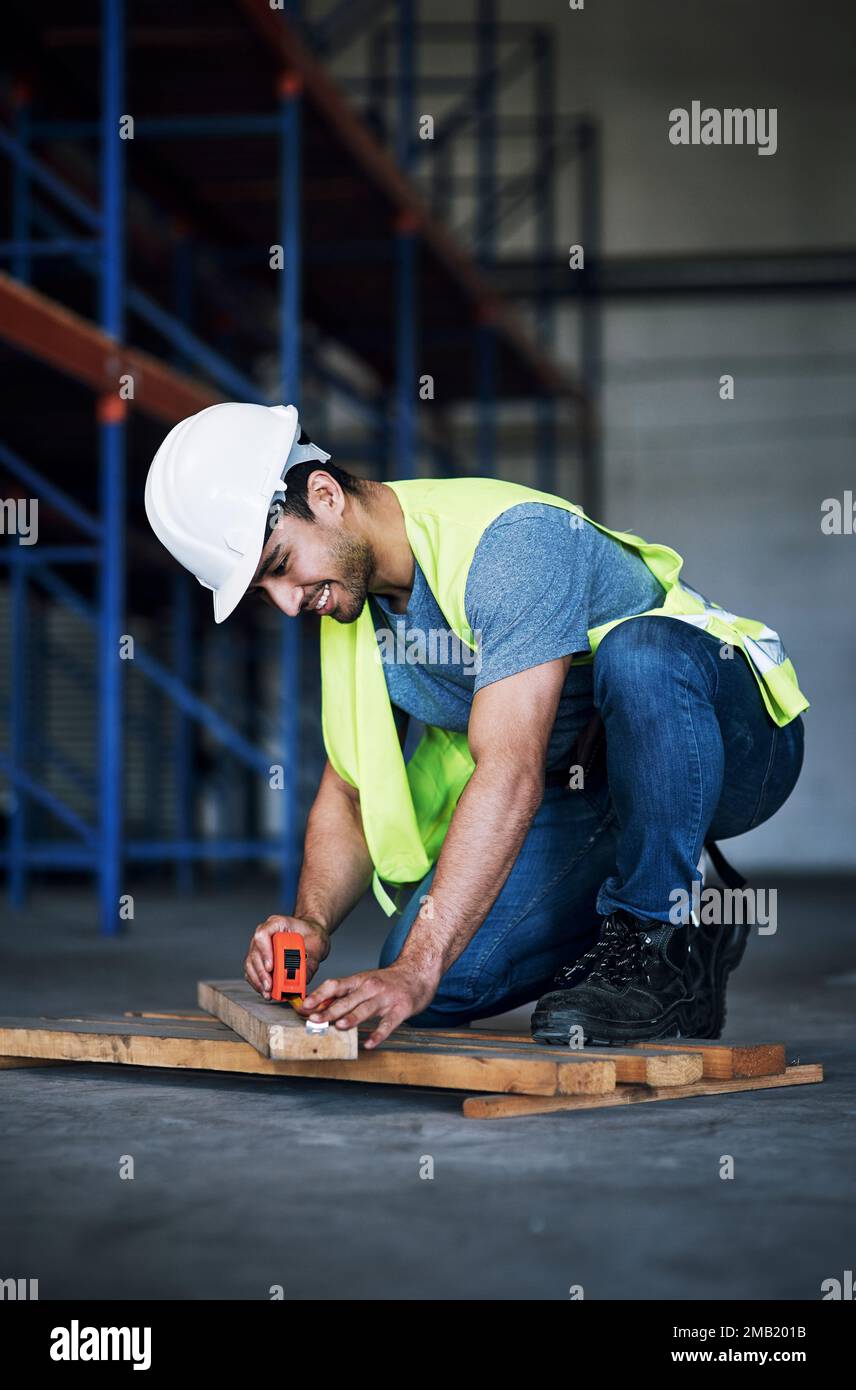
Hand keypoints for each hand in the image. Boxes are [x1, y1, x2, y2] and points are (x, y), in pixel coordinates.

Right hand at [244, 914, 330, 1000]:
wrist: (311, 935)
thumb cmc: (313, 935)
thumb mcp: (317, 946)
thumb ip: (309, 962)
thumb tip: (301, 982)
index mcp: (277, 923)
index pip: (262, 934)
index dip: (265, 952)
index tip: (271, 967)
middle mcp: (265, 934)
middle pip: (255, 952)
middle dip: (261, 973)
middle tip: (270, 986)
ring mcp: (260, 946)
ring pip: (251, 964)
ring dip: (258, 980)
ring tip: (268, 992)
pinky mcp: (260, 959)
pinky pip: (252, 971)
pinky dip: (258, 983)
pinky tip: (266, 991)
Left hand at [301, 962, 439, 1048]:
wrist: (418, 973)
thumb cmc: (387, 981)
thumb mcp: (364, 982)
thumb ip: (343, 995)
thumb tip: (318, 1006)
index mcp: (359, 980)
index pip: (335, 985)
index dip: (319, 995)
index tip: (305, 1006)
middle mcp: (370, 987)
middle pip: (347, 999)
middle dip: (329, 1010)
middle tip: (314, 1019)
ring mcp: (386, 998)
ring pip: (366, 1009)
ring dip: (352, 1017)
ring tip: (340, 1026)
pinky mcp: (401, 1009)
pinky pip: (388, 1024)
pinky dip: (378, 1034)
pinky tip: (369, 1044)